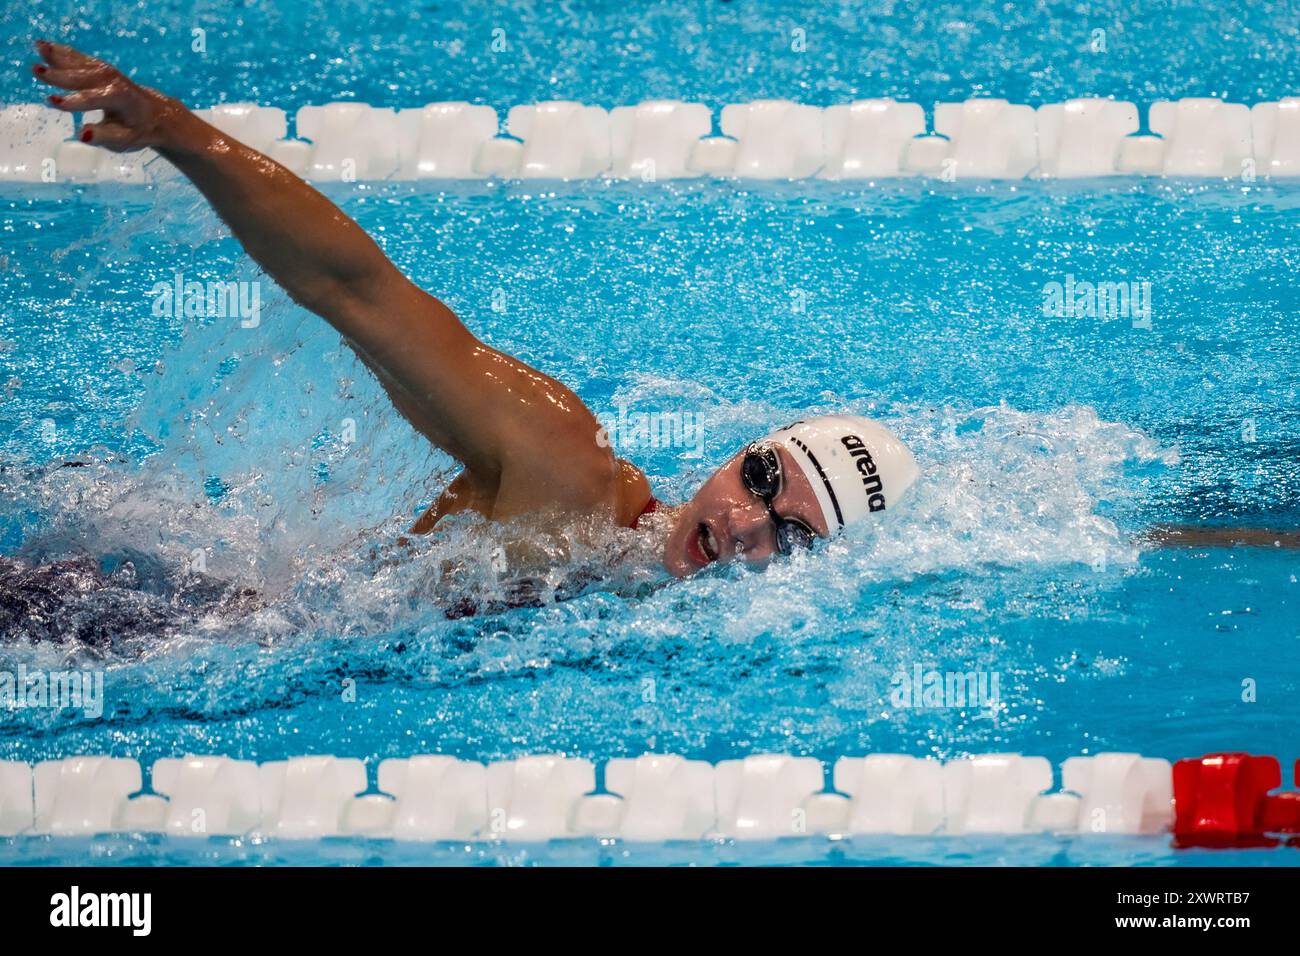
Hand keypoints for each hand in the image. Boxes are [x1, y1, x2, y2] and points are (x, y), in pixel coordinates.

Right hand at [32, 40, 179, 151]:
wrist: (156, 114)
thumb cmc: (137, 130)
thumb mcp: (124, 140)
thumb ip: (104, 136)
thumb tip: (82, 135)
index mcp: (119, 99)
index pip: (93, 100)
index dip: (72, 102)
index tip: (51, 101)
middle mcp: (112, 81)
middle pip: (82, 78)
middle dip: (59, 75)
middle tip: (36, 71)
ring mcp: (106, 72)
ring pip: (79, 62)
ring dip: (57, 55)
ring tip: (38, 47)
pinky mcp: (100, 68)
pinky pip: (79, 58)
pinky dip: (62, 51)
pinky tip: (44, 46)